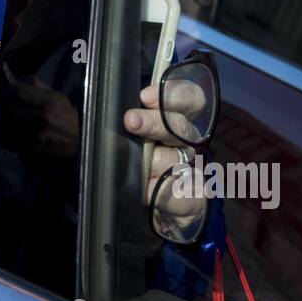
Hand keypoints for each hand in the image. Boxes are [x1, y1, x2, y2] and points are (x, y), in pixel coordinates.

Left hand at [0, 74, 79, 157]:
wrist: (79, 142)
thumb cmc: (66, 116)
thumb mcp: (56, 95)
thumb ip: (34, 85)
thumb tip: (12, 80)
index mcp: (48, 101)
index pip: (16, 92)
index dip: (3, 91)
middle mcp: (41, 117)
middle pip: (6, 109)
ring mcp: (35, 135)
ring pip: (4, 126)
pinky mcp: (31, 150)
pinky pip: (7, 141)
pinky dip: (0, 135)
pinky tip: (2, 131)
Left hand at [124, 83, 207, 231]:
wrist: (149, 207)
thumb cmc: (133, 162)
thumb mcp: (128, 137)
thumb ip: (127, 123)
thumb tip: (107, 113)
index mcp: (177, 120)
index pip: (191, 98)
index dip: (173, 93)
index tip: (146, 95)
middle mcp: (188, 142)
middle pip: (180, 125)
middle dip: (154, 122)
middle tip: (131, 121)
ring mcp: (192, 169)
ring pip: (176, 158)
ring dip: (154, 162)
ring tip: (137, 167)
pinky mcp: (195, 198)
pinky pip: (182, 194)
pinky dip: (160, 191)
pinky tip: (146, 191)